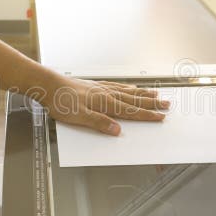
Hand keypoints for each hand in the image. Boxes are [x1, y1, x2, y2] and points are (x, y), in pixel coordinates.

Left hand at [38, 76, 169, 134]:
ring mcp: (101, 88)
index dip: (147, 115)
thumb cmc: (60, 101)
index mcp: (105, 103)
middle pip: (134, 100)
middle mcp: (106, 93)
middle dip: (152, 103)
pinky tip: (130, 87)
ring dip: (143, 93)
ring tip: (156, 93)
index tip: (160, 116)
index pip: (131, 111)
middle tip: (167, 104)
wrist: (48, 85)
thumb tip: (117, 130)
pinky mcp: (95, 86)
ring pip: (128, 91)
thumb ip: (99, 123)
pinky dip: (128, 87)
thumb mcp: (79, 117)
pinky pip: (117, 86)